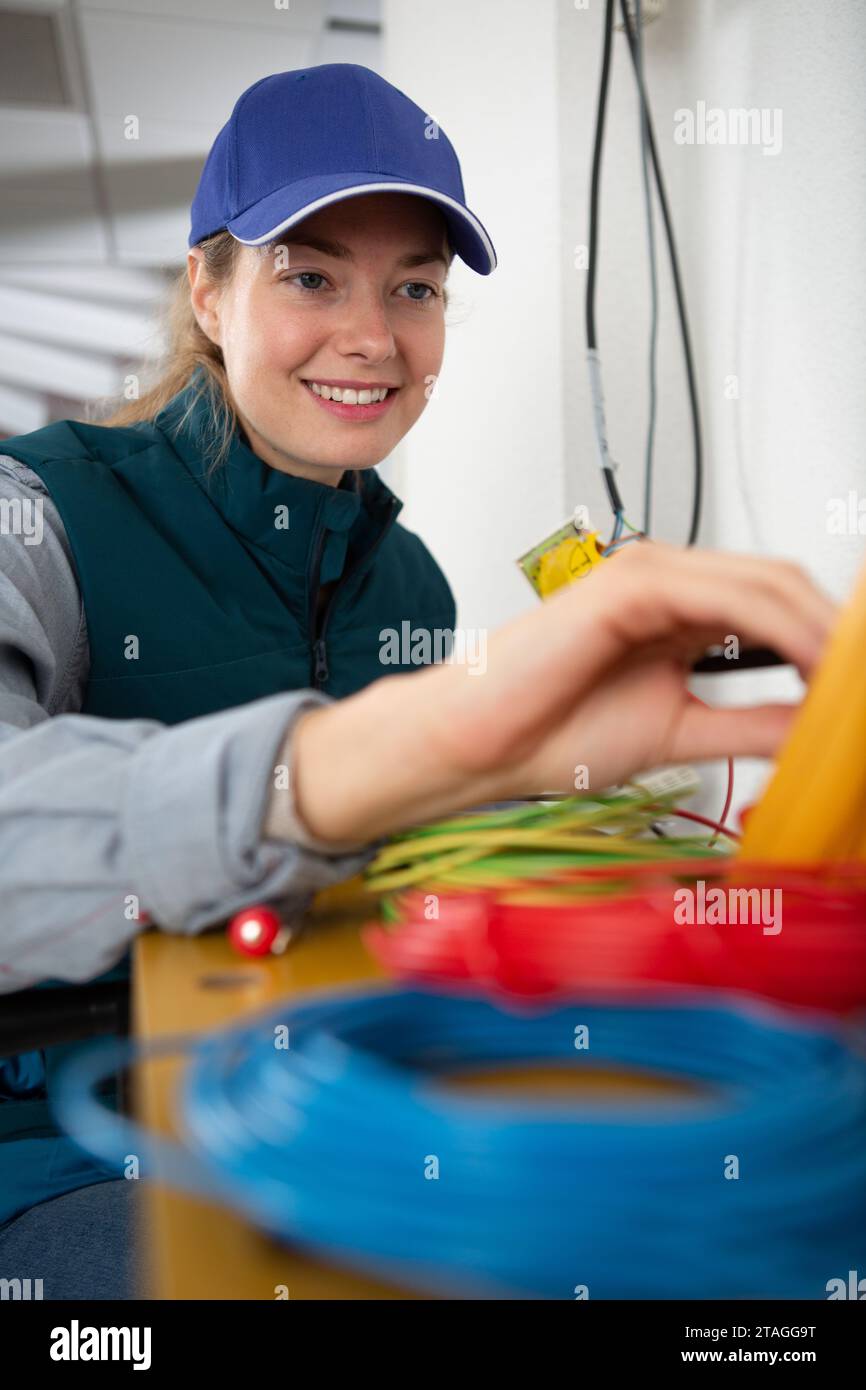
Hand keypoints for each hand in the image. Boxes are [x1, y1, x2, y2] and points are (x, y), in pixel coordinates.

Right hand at [278, 542, 835, 846]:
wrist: (476, 746)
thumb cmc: (549, 735)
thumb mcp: (682, 732)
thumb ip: (750, 723)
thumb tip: (819, 727)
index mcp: (680, 615)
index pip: (778, 610)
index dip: (829, 643)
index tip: (858, 693)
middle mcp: (668, 585)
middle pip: (783, 588)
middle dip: (836, 633)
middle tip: (865, 682)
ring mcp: (649, 575)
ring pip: (766, 584)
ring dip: (823, 630)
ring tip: (853, 677)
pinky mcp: (629, 583)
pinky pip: (728, 597)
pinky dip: (782, 628)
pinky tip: (816, 665)